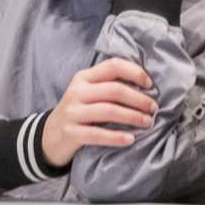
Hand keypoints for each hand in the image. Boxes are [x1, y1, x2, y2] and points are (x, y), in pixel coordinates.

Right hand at [39, 58, 155, 168]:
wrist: (50, 135)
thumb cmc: (79, 112)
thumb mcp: (88, 92)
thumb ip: (109, 86)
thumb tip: (145, 86)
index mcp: (84, 77)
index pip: (112, 66)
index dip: (134, 72)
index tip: (150, 84)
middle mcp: (77, 91)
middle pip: (114, 90)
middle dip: (138, 99)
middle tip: (154, 108)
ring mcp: (72, 112)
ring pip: (108, 111)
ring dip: (132, 117)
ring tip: (148, 122)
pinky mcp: (71, 132)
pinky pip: (98, 134)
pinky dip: (117, 137)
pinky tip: (131, 139)